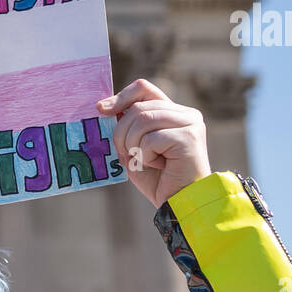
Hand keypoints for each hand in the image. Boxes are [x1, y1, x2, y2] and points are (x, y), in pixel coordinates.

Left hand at [97, 78, 210, 208]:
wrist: (178, 203)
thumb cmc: (157, 178)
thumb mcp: (134, 147)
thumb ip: (126, 127)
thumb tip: (103, 107)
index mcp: (172, 112)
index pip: (143, 88)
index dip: (120, 97)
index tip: (101, 110)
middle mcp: (185, 113)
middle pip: (138, 107)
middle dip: (121, 133)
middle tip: (125, 153)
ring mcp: (190, 123)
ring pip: (143, 120)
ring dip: (132, 145)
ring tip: (143, 160)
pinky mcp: (189, 137)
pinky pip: (151, 139)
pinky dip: (145, 156)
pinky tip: (159, 166)